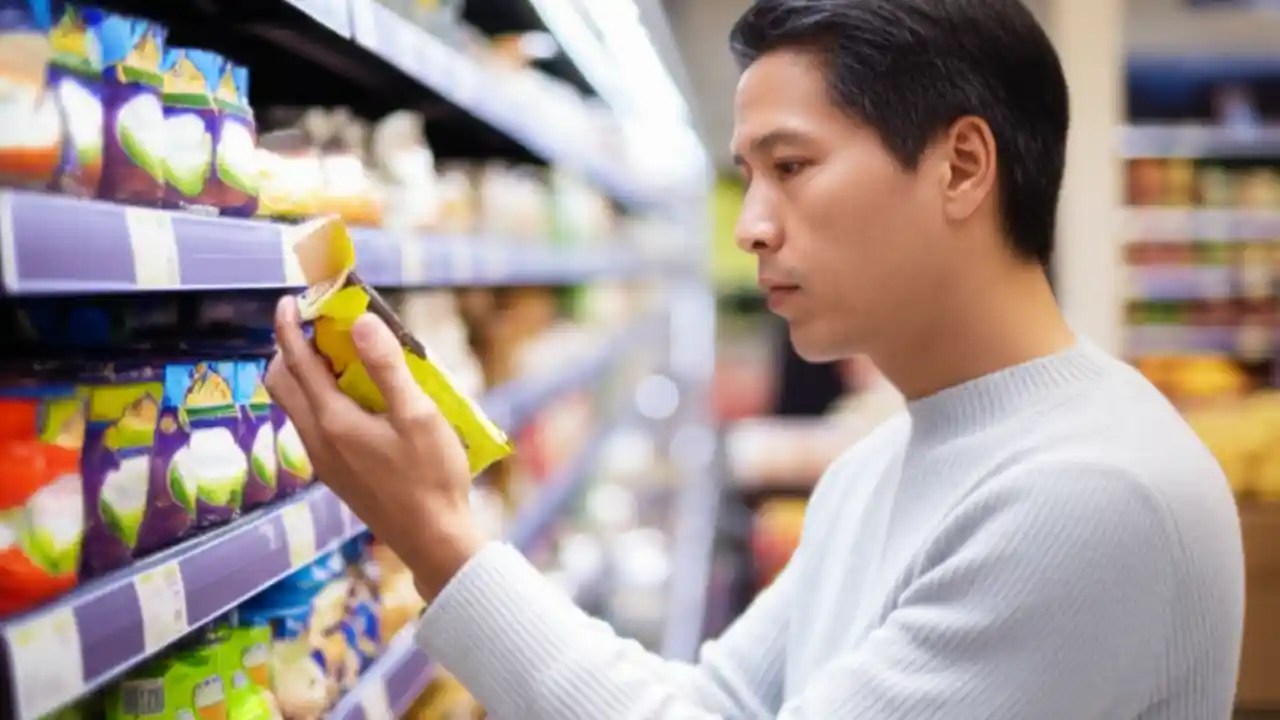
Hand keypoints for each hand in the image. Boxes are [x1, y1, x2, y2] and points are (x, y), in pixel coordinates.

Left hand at [264, 296, 482, 599]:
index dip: (288, 327)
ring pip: (295, 406)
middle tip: (314, 325)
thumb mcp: (418, 416)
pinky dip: (319, 398)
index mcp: (334, 422)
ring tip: (337, 356)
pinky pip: (312, 424)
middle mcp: (318, 440)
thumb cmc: (432, 478)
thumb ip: (387, 367)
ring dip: (304, 374)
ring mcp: (325, 460)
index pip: (297, 363)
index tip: (288, 300)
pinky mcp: (337, 474)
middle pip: (282, 384)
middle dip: (289, 348)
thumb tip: (361, 322)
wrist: (433, 540)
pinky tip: (356, 398)